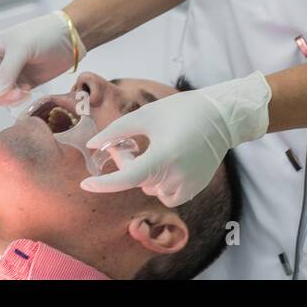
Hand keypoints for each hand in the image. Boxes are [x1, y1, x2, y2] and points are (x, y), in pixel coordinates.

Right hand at [0, 10, 82, 109]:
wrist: (71, 38)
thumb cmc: (44, 35)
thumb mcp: (22, 48)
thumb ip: (7, 72)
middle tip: (15, 91)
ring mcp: (11, 75)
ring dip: (8, 98)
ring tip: (23, 92)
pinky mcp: (24, 84)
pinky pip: (12, 98)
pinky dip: (17, 99)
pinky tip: (28, 93)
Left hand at [79, 71, 272, 206]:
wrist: (221, 117)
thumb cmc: (181, 111)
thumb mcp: (145, 116)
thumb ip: (117, 131)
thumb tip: (93, 145)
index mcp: (164, 155)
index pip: (128, 177)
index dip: (105, 184)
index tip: (85, 184)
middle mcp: (177, 175)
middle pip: (138, 181)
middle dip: (127, 164)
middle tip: (126, 145)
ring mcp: (189, 184)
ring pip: (152, 190)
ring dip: (144, 175)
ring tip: (150, 151)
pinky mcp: (196, 188)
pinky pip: (168, 195)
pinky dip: (160, 184)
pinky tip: (163, 164)